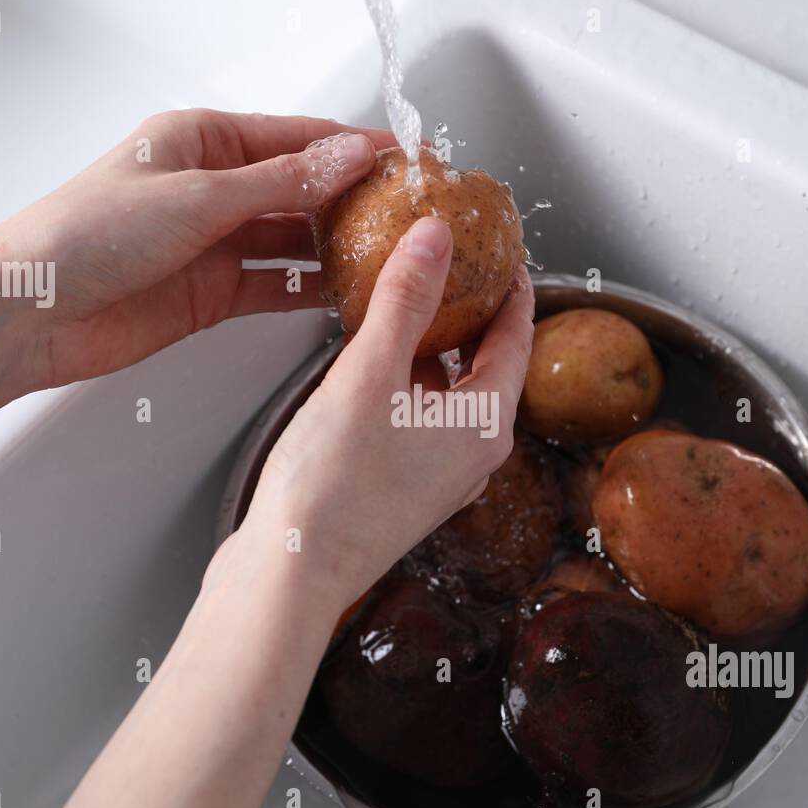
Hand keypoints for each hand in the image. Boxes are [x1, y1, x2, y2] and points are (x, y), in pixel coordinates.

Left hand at [0, 109, 395, 389]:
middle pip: (300, 190)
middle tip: (409, 213)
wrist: (31, 312)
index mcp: (202, 141)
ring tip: (391, 255)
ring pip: (293, 240)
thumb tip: (348, 157)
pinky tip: (347, 292)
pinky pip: (275, 286)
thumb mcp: (198, 197)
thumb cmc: (88, 233)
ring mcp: (214, 243)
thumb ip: (281, 183)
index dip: (352, 148)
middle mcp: (212, 189)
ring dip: (336, 248)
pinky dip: (309, 289)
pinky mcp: (212, 294)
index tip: (404, 159)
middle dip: (353, 200)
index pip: (296, 138)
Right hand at [208, 216, 535, 606]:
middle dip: (473, 313)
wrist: (291, 572)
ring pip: (450, 393)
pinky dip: (409, 382)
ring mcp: (441, 475)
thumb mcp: (371, 374)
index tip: (503, 249)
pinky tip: (375, 362)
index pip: (516, 337)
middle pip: (487, 365)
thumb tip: (437, 236)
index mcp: (487, 424)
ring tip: (411, 300)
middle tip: (457, 264)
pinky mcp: (405, 488)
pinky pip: (421, 419)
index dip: (511, 287)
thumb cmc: (334, 487)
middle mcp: (476, 453)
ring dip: (436, 348)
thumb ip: (405, 299)